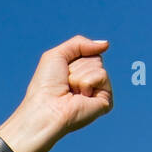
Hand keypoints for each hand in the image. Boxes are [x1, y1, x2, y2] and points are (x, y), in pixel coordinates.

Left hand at [2, 36, 113, 151]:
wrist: (46, 109)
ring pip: (98, 66)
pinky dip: (87, 82)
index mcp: (78, 74)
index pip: (88, 52)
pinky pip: (102, 76)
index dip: (72, 59)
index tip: (60, 74)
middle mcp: (89, 83)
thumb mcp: (56, 55)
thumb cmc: (45, 86)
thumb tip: (106, 44)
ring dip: (79, 76)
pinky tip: (79, 97)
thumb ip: (79, 43)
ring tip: (71, 92)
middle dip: (76, 67)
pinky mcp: (106, 101)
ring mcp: (98, 92)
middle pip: (95, 58)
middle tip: (65, 83)